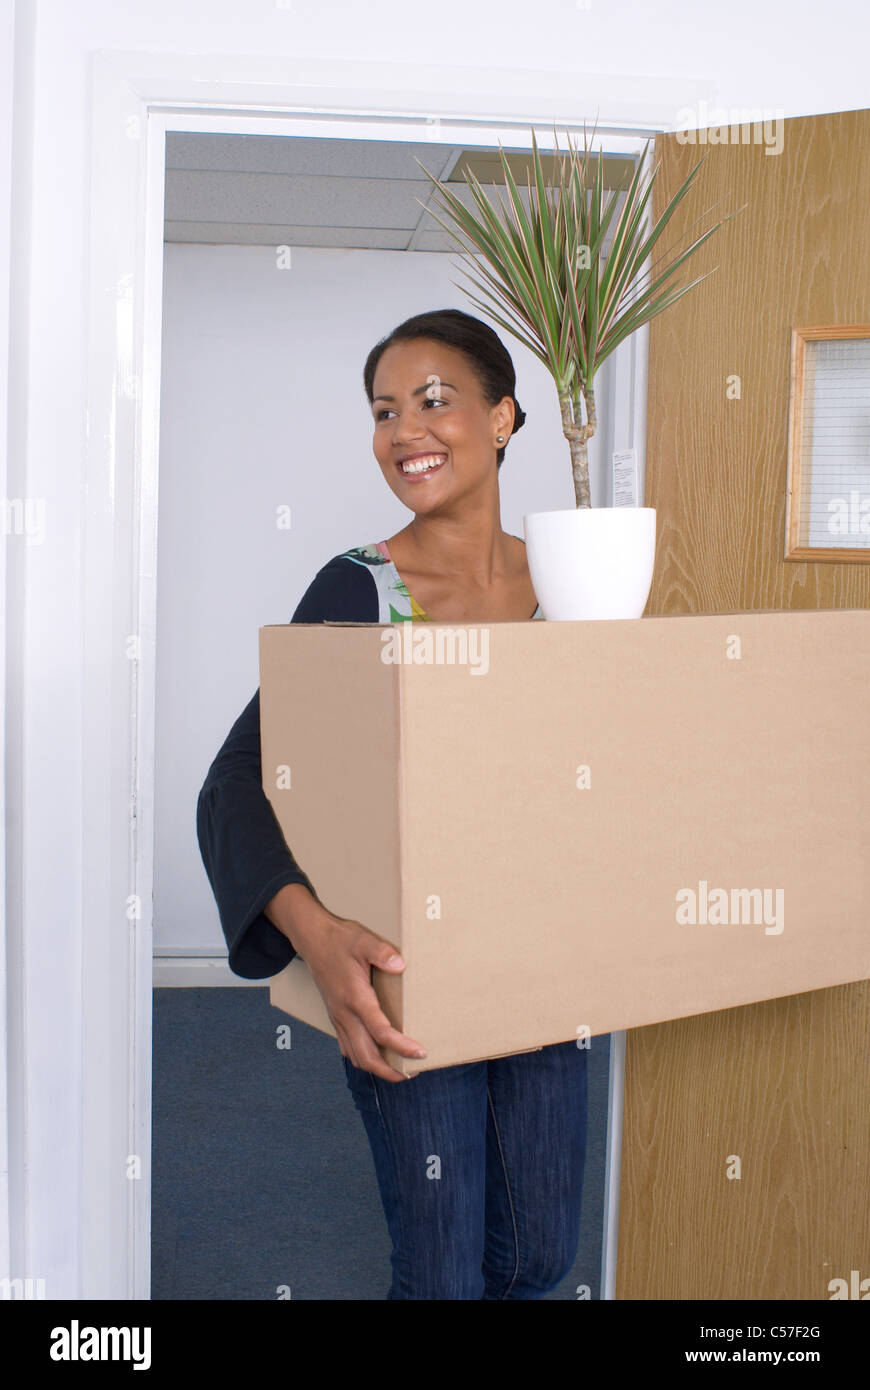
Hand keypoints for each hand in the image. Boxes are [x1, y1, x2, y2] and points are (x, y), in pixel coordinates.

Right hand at [269, 887, 425, 1081]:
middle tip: (412, 1072)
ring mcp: (338, 1018)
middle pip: (367, 1056)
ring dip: (377, 1068)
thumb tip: (400, 965)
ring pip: (356, 1056)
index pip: (381, 1032)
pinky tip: (376, 1056)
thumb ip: (382, 953)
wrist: (312, 940)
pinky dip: (363, 1058)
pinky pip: (348, 1047)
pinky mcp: (335, 1017)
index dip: (402, 1047)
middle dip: (390, 1070)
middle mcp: (345, 1014)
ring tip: (399, 1069)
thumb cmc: (339, 940)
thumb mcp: (363, 940)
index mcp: (355, 998)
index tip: (421, 1053)